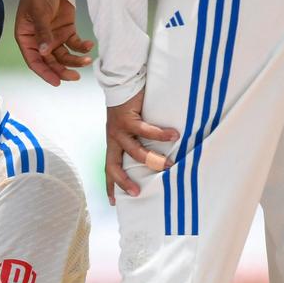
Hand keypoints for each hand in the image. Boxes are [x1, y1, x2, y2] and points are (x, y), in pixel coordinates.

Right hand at [14, 0, 93, 84]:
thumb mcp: (38, 13)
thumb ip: (42, 32)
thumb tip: (44, 52)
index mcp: (27, 39)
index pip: (34, 61)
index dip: (45, 73)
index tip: (57, 82)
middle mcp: (40, 42)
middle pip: (51, 62)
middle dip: (63, 70)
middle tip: (75, 77)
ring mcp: (54, 38)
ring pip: (64, 56)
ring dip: (75, 61)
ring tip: (87, 61)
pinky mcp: (66, 32)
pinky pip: (74, 44)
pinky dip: (82, 47)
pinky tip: (89, 46)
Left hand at [105, 88, 178, 205]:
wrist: (121, 80)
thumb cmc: (130, 105)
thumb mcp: (129, 127)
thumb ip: (137, 140)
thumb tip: (158, 157)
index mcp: (113, 141)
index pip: (109, 167)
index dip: (111, 185)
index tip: (114, 202)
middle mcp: (113, 137)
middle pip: (114, 165)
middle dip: (123, 181)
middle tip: (136, 193)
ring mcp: (118, 128)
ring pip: (134, 151)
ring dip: (152, 160)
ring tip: (168, 165)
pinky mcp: (127, 117)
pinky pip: (145, 129)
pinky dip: (161, 134)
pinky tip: (174, 135)